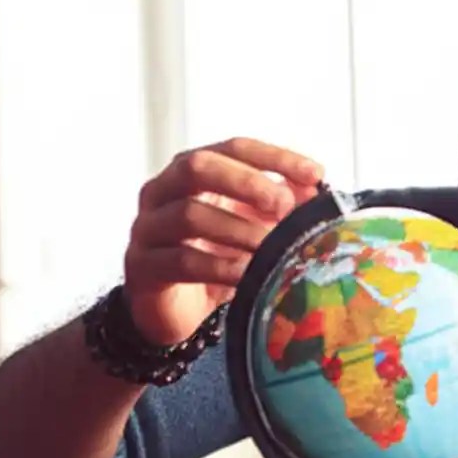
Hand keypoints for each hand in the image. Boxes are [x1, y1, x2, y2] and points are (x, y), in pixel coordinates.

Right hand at [124, 137, 323, 344]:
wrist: (175, 308)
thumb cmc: (215, 256)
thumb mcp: (252, 224)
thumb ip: (279, 204)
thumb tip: (314, 189)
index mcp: (193, 171)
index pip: (234, 148)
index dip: (275, 158)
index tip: (315, 174)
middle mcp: (163, 190)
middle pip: (198, 167)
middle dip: (246, 182)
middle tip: (283, 205)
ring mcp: (148, 227)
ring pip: (188, 214)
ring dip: (238, 230)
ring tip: (270, 246)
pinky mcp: (142, 265)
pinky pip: (181, 260)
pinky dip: (220, 266)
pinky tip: (248, 274)